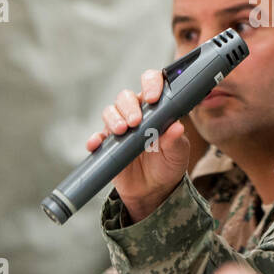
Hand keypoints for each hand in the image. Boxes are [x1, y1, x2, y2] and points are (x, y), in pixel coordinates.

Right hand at [86, 68, 188, 221]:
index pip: (151, 84)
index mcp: (156, 108)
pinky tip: (96, 144)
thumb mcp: (178, 153)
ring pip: (110, 112)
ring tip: (121, 131)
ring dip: (113, 118)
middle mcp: (136, 114)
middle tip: (135, 122)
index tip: (153, 97)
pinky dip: (95, 139)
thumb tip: (178, 127)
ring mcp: (120, 128)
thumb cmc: (169, 164)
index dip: (151, 84)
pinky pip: (97, 137)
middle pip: (126, 97)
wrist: (155, 190)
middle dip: (129, 106)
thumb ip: (176, 139)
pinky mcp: (108, 145)